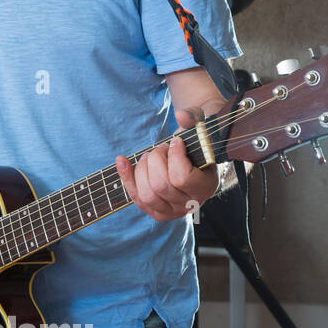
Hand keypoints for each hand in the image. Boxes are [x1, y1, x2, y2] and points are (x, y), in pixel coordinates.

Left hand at [116, 108, 218, 222]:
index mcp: (206, 186)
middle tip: (160, 149)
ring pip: (147, 194)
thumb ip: (194, 118)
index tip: (175, 142)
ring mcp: (172, 212)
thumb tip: (181, 115)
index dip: (174, 157)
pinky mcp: (156, 212)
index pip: (182, 178)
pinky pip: (135, 197)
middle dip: (155, 160)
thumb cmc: (196, 143)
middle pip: (161, 185)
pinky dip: (125, 177)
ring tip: (148, 156)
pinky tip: (121, 160)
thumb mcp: (199, 128)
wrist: (192, 159)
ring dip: (141, 170)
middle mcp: (190, 204)